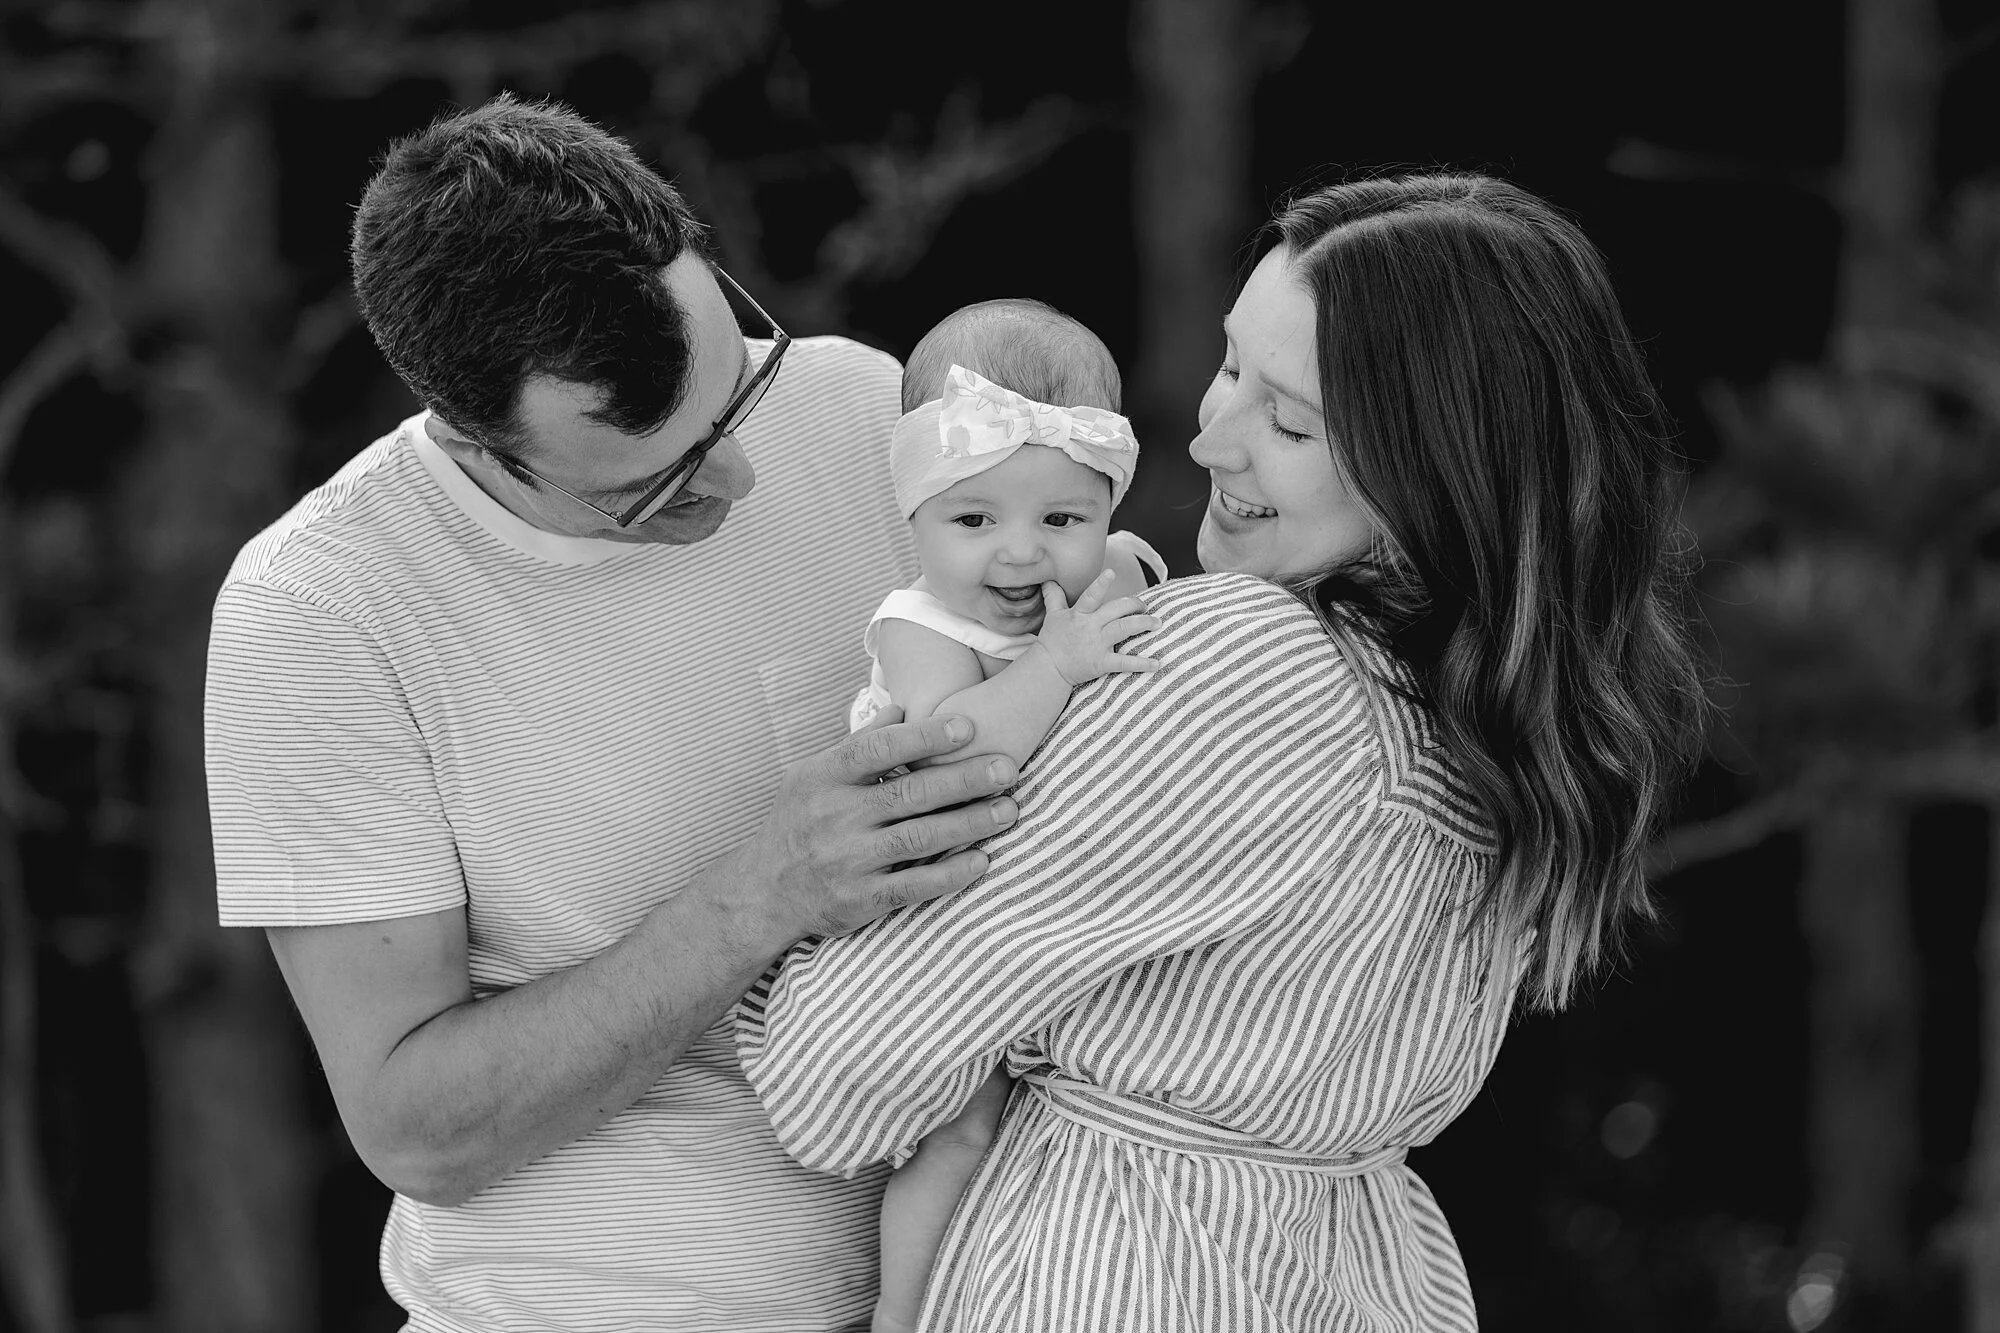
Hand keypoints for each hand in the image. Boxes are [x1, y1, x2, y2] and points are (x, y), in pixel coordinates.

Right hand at [713, 709, 1020, 945]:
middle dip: (963, 780)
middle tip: (1008, 768)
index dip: (924, 736)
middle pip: (908, 792)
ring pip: (918, 837)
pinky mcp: (860, 900)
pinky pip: (913, 885)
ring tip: (1009, 811)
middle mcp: (836, 816)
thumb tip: (902, 708)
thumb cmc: (798, 822)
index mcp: (824, 778)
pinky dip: (950, 874)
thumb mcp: (812, 775)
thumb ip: (858, 745)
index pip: (877, 749)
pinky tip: (982, 860)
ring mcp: (848, 860)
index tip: (968, 725)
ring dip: (969, 824)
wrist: (762, 892)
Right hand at [1032, 570, 1162, 687]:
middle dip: (1134, 605)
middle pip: (1116, 610)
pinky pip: (1124, 662)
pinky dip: (1141, 663)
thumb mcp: (1052, 616)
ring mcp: (1097, 644)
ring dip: (1143, 624)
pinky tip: (1156, 663)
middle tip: (1145, 605)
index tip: (1111, 573)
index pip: (1091, 596)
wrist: (1047, 669)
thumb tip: (1049, 581)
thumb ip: (1054, 597)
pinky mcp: (1101, 663)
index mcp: (1079, 614)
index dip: (1100, 584)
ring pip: (1124, 629)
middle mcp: (1090, 626)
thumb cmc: (1051, 641)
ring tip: (1157, 623)